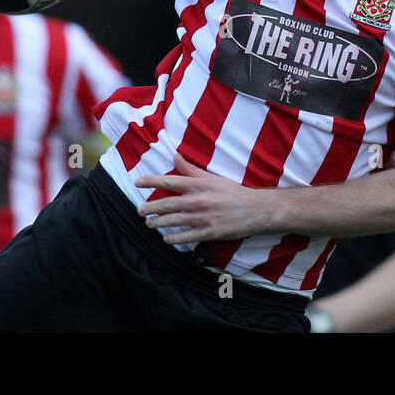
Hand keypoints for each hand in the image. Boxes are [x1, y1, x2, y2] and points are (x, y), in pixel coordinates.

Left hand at [135, 153, 273, 243]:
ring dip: (158, 223)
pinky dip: (173, 238)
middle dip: (150, 207)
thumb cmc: (234, 192)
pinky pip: (185, 237)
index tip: (137, 182)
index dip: (151, 181)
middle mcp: (199, 200)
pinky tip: (166, 238)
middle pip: (167, 203)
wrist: (256, 210)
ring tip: (149, 224)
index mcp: (200, 184)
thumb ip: (191, 169)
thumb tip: (175, 156)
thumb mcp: (213, 178)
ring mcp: (203, 218)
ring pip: (173, 221)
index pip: (170, 181)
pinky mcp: (209, 233)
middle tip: (140, 210)